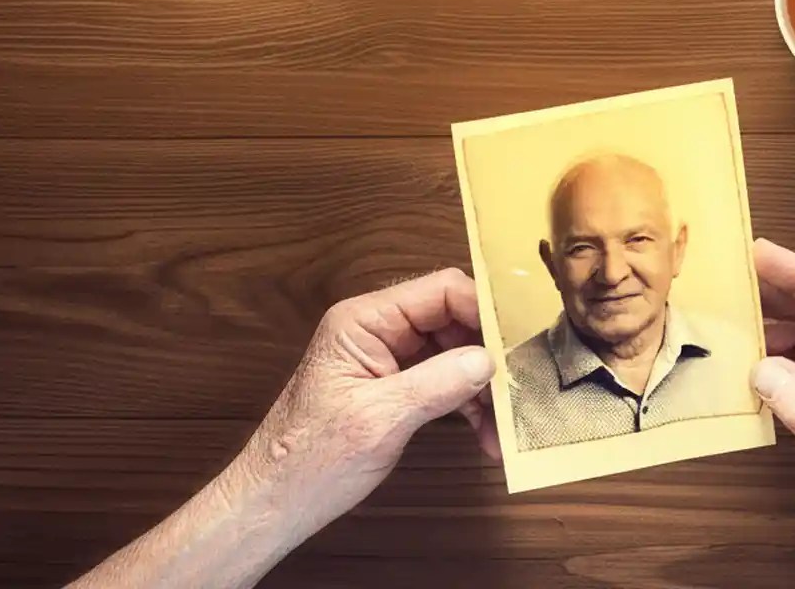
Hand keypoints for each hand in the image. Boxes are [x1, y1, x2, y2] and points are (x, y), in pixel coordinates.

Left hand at [235, 267, 499, 541]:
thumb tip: (488, 360)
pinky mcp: (396, 387)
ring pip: (455, 355)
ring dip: (483, 390)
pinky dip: (468, 407)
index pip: (440, 291)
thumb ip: (436, 383)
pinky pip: (444, 383)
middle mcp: (378, 330)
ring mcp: (388, 358)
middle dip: (489, 356)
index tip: (517, 344)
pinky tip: (487, 436)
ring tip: (504, 427)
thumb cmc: (310, 459)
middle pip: (454, 321)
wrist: (275, 502)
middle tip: (520, 389)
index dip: (483, 311)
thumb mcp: (379, 419)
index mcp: (364, 321)